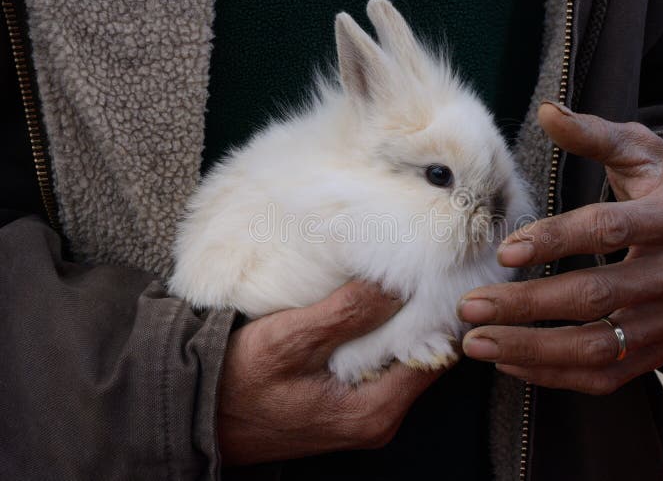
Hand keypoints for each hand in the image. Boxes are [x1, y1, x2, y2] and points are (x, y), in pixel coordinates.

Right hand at [218, 281, 442, 463]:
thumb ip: (348, 313)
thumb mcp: (291, 339)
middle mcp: (378, 419)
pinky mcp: (350, 404)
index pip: (435, 356)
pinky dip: (378, 334)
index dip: (436, 313)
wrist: (201, 414)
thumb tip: (397, 286)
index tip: (433, 275)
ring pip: (402, 358)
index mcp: (373, 411)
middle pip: (424, 357)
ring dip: (398, 322)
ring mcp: (365, 413)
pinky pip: (381, 364)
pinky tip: (367, 307)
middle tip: (413, 268)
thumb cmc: (239, 382)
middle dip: (419, 313)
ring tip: (392, 280)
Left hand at [458, 102, 662, 393]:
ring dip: (532, 349)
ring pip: (598, 347)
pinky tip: (510, 361)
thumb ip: (596, 135)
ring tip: (476, 343)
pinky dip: (555, 374)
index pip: (609, 230)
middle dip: (526, 305)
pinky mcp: (662, 352)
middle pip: (596, 296)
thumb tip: (546, 110)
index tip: (504, 252)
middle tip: (469, 305)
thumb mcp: (644, 153)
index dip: (555, 240)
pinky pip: (606, 376)